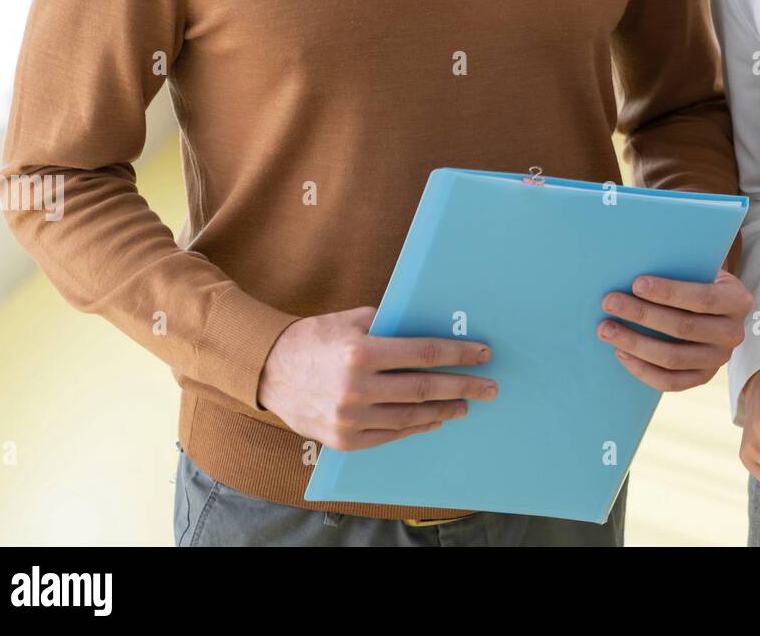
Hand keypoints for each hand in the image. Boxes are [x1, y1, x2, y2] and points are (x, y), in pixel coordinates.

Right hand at [257, 306, 497, 450]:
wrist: (269, 370)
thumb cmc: (317, 338)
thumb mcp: (354, 320)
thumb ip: (392, 326)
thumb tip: (435, 328)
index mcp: (362, 351)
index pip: (425, 353)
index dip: (458, 354)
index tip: (483, 354)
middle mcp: (357, 388)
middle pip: (425, 388)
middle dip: (463, 386)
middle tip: (489, 387)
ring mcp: (350, 419)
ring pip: (411, 416)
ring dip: (444, 410)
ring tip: (466, 405)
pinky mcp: (344, 440)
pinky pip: (391, 434)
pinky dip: (416, 427)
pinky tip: (434, 419)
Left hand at [596, 269, 751, 390]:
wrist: (718, 308)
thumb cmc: (700, 280)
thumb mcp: (700, 269)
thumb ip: (679, 270)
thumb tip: (633, 270)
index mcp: (737, 300)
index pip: (702, 298)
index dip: (668, 292)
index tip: (636, 283)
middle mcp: (733, 333)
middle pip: (682, 328)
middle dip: (642, 314)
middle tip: (609, 302)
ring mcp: (719, 360)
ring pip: (672, 358)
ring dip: (634, 343)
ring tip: (606, 329)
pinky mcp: (703, 377)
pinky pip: (670, 382)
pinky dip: (642, 369)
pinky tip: (620, 352)